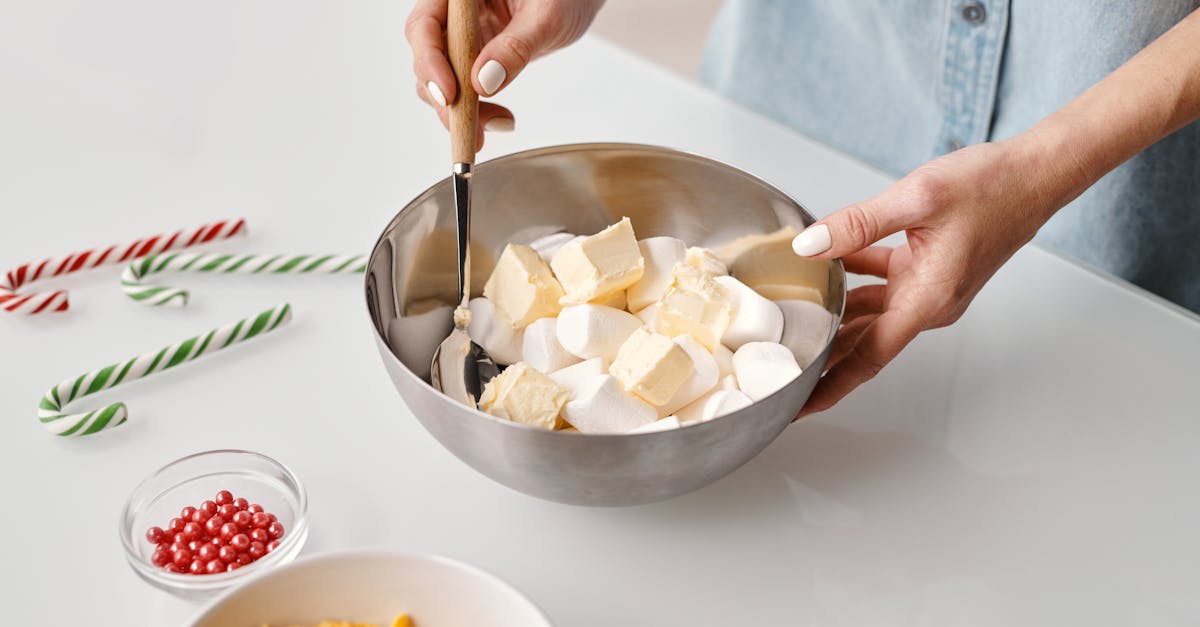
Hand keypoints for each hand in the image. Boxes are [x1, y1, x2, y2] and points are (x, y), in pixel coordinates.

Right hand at [405, 0, 604, 144]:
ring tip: (498, 124)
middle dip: (445, 97)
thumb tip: (484, 83)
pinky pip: (463, 88)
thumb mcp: (547, 17)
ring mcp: (462, 35)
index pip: (424, 24)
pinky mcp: (474, 56)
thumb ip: (516, 47)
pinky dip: (476, 110)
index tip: (449, 94)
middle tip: (469, 128)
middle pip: (427, 56)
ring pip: (441, 78)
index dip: (430, 61)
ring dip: (461, 111)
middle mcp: (453, 12)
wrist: (578, 0)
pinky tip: (501, 119)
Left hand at [793, 134, 1083, 415]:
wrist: (1037, 173)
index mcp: (927, 300)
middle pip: (863, 341)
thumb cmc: (994, 186)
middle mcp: (929, 303)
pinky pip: (882, 284)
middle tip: (782, 365)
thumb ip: (858, 225)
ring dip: (833, 313)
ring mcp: (930, 288)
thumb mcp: (917, 198)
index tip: (801, 407)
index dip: (831, 385)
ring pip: (869, 311)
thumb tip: (810, 244)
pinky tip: (827, 261)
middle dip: (823, 356)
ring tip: (792, 318)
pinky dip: (854, 277)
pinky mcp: (929, 270)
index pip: (868, 357)